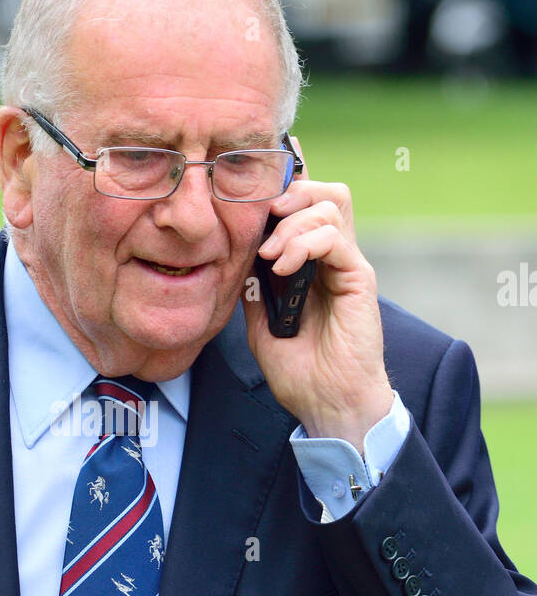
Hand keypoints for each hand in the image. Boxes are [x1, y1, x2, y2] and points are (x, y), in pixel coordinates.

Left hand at [242, 138, 392, 453]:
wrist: (327, 402)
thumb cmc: (299, 371)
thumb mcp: (260, 323)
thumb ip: (253, 287)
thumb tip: (236, 257)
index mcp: (310, 263)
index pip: (304, 206)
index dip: (280, 194)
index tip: (248, 204)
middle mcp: (332, 257)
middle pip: (324, 193)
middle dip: (290, 194)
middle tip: (262, 218)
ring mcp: (347, 265)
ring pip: (330, 206)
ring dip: (291, 224)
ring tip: (268, 256)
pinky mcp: (359, 278)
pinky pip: (335, 238)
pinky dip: (304, 244)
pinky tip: (282, 267)